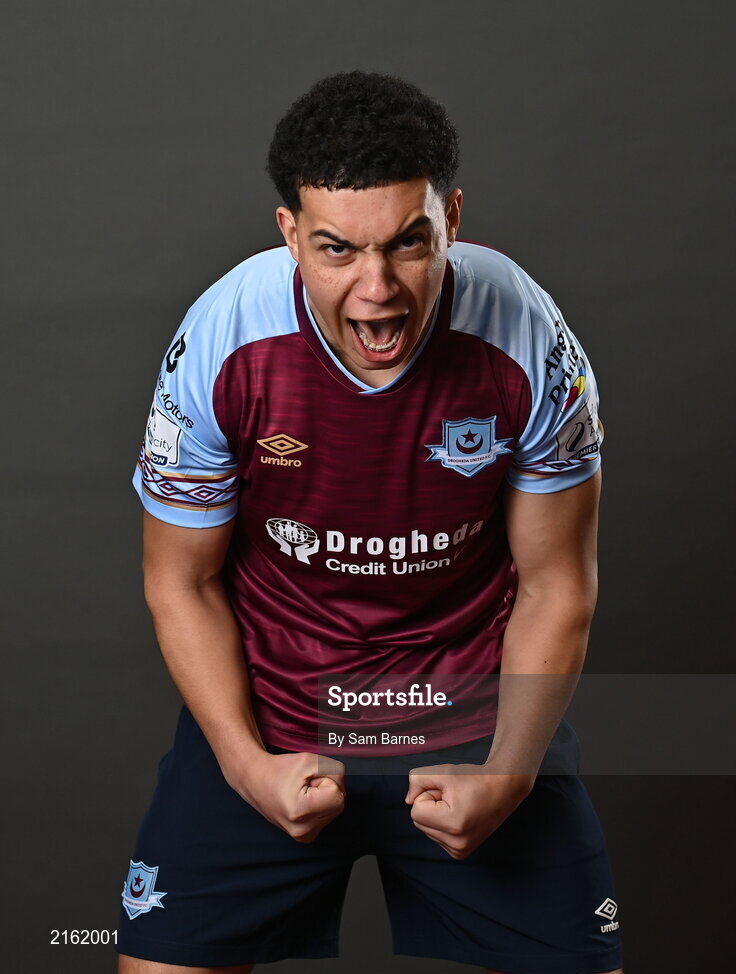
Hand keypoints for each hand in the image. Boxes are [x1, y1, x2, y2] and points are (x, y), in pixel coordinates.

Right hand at [223, 749, 345, 841]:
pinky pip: (327, 817)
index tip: (308, 779)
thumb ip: (335, 771)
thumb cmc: (280, 769)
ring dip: (323, 797)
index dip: (326, 780)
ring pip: (334, 811)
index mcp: (300, 812)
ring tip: (302, 792)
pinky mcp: (304, 837)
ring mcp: (303, 837)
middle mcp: (302, 830)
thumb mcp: (310, 760)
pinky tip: (303, 802)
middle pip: (338, 804)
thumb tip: (342, 789)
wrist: (256, 781)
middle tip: (305, 784)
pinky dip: (320, 807)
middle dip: (326, 789)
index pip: (337, 796)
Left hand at [405, 762, 534, 858]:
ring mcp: (460, 850)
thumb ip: (417, 780)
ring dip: (436, 815)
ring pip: (426, 830)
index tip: (447, 791)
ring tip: (458, 806)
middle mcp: (457, 843)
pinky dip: (442, 825)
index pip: (416, 811)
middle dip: (430, 806)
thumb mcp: (443, 772)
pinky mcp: (460, 853)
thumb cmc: (474, 778)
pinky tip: (459, 816)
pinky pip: (436, 836)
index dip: (428, 795)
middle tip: (452, 797)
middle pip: (419, 822)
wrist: (502, 789)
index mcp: (453, 824)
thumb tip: (408, 800)